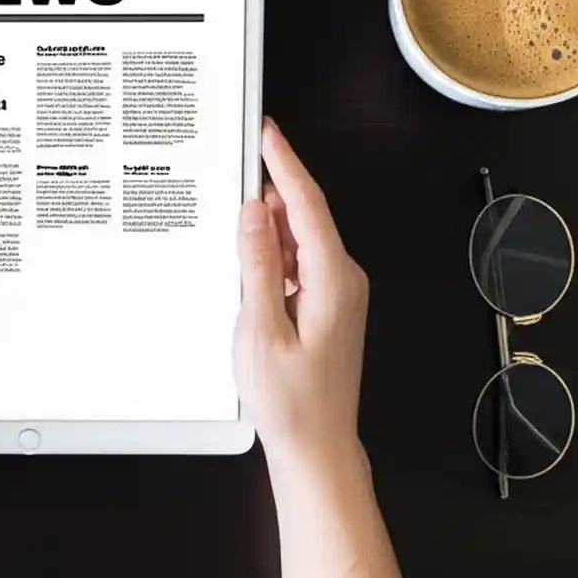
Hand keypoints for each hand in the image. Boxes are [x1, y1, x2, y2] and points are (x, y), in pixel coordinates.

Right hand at [234, 118, 368, 459]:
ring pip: (302, 239)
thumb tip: (253, 212)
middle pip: (305, 216)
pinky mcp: (329, 305)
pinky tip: (249, 257)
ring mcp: (339, 292)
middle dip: (272, 187)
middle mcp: (344, 279)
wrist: (316, 445)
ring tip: (233, 213)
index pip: (306, 204)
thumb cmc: (290, 400)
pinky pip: (302, 262)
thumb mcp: (260, 330)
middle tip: (237, 161)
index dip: (284, 163)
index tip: (267, 132)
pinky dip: (275, 252)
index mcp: (333, 279)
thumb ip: (258, 266)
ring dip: (270, 225)